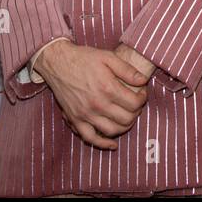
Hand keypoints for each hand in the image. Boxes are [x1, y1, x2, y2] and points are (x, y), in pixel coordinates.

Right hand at [34, 41, 149, 149]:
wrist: (58, 63)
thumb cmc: (83, 58)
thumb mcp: (108, 57)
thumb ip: (127, 70)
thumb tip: (143, 81)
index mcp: (107, 88)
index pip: (134, 103)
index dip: (142, 99)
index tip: (141, 93)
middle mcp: (98, 104)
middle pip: (127, 119)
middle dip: (136, 112)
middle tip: (135, 104)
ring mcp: (85, 114)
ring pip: (112, 131)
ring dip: (125, 127)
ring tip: (127, 117)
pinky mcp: (75, 120)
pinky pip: (90, 138)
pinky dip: (103, 144)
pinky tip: (113, 144)